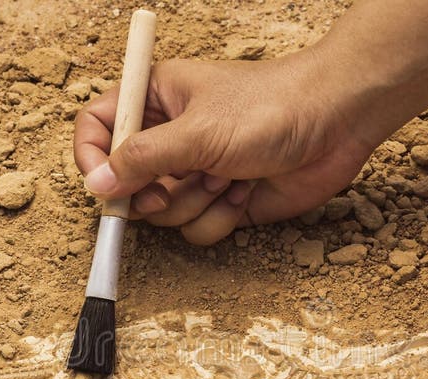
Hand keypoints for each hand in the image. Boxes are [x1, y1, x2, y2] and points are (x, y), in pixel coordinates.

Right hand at [73, 53, 377, 244]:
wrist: (335, 124)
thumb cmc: (269, 108)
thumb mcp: (197, 131)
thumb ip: (142, 159)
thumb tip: (98, 185)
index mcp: (156, 101)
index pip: (98, 126)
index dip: (91, 158)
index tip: (102, 186)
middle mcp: (172, 138)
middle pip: (128, 184)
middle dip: (153, 193)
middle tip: (171, 187)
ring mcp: (197, 172)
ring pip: (164, 214)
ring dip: (195, 203)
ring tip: (228, 176)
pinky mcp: (223, 202)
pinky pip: (198, 229)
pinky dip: (220, 218)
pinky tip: (246, 191)